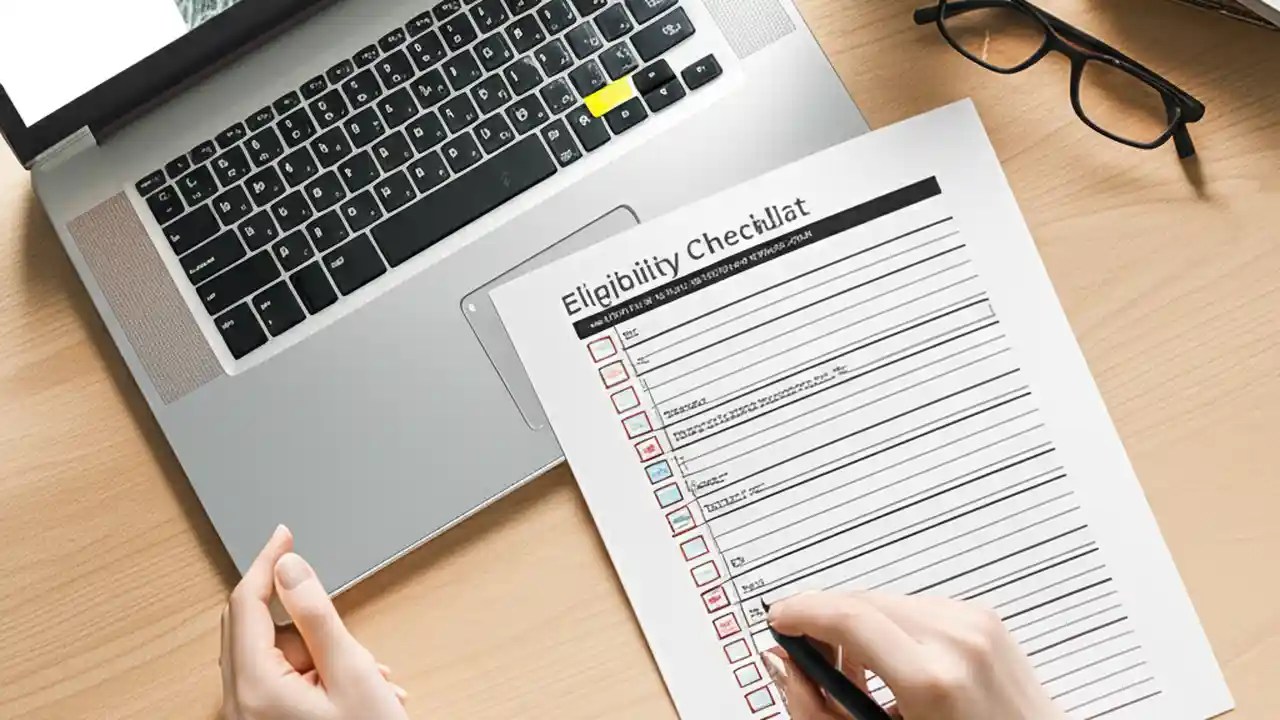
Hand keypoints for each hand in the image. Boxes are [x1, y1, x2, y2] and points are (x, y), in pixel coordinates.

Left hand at [220, 525, 409, 719]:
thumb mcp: (350, 672)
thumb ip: (317, 615)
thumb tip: (290, 568)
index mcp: (255, 687)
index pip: (246, 603)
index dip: (267, 562)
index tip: (284, 535)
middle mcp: (240, 705)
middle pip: (254, 629)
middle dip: (304, 621)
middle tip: (336, 624)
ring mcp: (248, 718)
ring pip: (273, 656)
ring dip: (319, 653)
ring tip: (368, 676)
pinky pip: (280, 682)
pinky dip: (315, 675)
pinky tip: (355, 690)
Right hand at [764, 592, 1064, 719]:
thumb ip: (818, 708)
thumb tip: (783, 663)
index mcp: (934, 678)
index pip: (848, 617)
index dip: (801, 613)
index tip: (779, 621)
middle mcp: (959, 639)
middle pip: (863, 603)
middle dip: (826, 623)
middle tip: (809, 658)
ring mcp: (977, 623)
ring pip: (888, 601)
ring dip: (861, 628)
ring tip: (860, 678)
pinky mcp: (986, 617)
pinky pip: (918, 607)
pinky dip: (894, 629)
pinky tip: (895, 667)